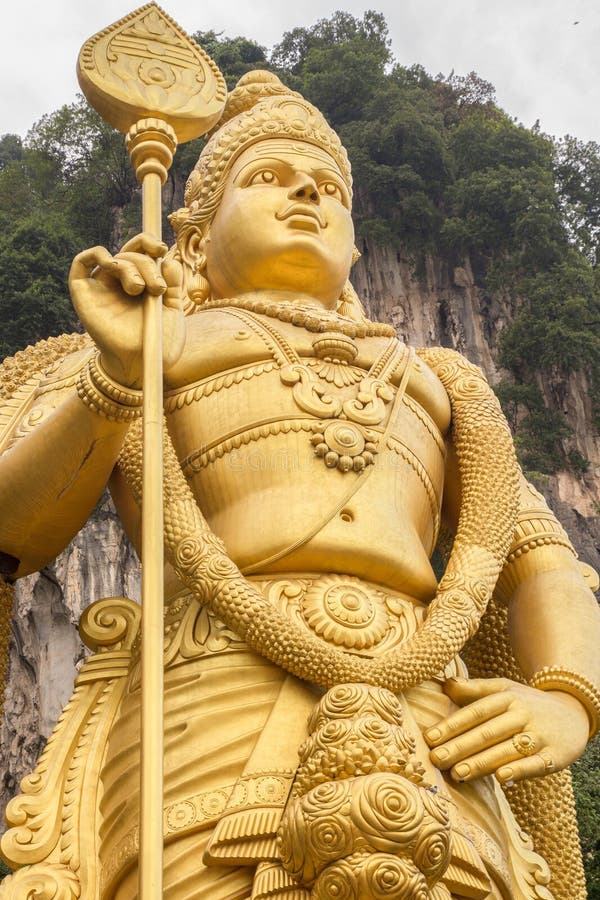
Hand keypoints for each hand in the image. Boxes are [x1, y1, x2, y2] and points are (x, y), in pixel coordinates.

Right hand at [69, 233, 184, 387]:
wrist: (142, 366)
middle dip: (147, 263)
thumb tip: (168, 260)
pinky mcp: (83, 294)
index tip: (162, 250)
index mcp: (143, 282)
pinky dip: (96, 255)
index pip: (142, 250)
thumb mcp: (173, 311)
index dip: (149, 243)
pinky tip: (112, 264)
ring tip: (140, 290)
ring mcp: (102, 287)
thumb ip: (173, 285)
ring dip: (130, 266)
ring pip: (113, 258)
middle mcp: (121, 282)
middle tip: (158, 288)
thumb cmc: (158, 344)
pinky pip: (81, 263)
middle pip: (130, 253)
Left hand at [424, 677, 588, 785]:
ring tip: (457, 774)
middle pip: (487, 732)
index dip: (452, 724)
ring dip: (481, 763)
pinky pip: (535, 764)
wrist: (574, 713)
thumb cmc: (528, 703)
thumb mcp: (505, 689)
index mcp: (506, 697)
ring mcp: (539, 735)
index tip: (430, 737)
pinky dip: (519, 771)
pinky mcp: (555, 756)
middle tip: (436, 758)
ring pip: (506, 750)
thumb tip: (446, 683)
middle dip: (460, 746)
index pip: (475, 712)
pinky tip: (501, 778)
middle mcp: (522, 715)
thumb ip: (475, 689)